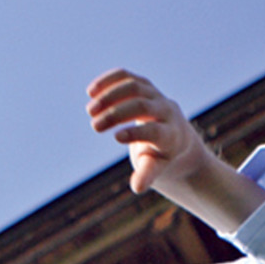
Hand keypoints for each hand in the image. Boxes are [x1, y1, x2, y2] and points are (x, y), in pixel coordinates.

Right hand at [86, 68, 211, 196]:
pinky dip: (109, 80)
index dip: (137, 133)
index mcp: (170, 134)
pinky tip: (91, 91)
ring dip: (109, 95)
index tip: (115, 137)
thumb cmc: (161, 156)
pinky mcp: (144, 85)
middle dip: (117, 114)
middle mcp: (166, 110)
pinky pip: (127, 76)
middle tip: (94, 126)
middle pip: (142, 105)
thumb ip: (148, 174)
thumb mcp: (156, 167)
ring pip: (134, 86)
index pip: (155, 130)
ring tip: (90, 110)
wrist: (175, 136)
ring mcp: (156, 94)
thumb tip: (137, 187)